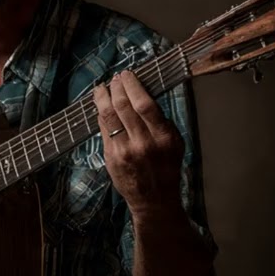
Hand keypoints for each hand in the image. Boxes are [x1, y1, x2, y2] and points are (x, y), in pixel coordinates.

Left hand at [93, 71, 184, 214]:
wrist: (155, 200)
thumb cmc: (165, 168)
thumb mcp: (173, 143)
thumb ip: (159, 121)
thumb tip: (141, 93)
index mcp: (164, 137)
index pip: (145, 104)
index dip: (133, 86)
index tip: (128, 75)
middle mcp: (144, 143)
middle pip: (124, 106)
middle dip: (116, 88)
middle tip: (114, 78)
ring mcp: (125, 151)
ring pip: (109, 116)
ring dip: (103, 98)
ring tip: (102, 88)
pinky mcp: (111, 157)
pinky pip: (103, 129)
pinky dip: (101, 114)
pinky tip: (100, 106)